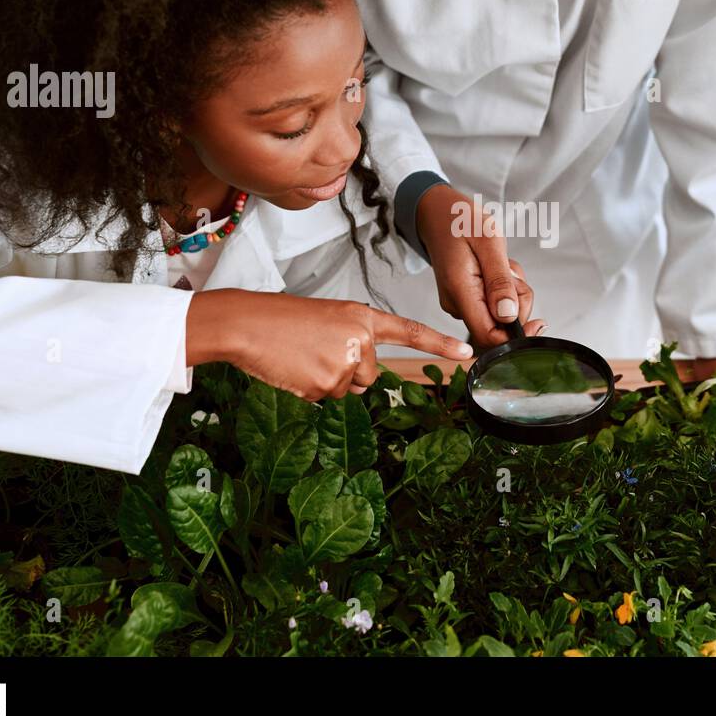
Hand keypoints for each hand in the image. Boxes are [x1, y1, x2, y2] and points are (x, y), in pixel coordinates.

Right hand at [191, 290, 472, 400]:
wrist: (248, 324)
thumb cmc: (281, 321)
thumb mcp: (328, 321)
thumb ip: (355, 342)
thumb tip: (365, 382)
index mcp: (362, 316)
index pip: (409, 331)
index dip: (439, 343)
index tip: (467, 353)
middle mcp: (361, 338)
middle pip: (370, 375)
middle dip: (345, 371)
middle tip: (314, 351)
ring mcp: (347, 362)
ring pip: (349, 389)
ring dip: (328, 381)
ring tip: (302, 358)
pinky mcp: (329, 383)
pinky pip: (328, 398)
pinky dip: (310, 390)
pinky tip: (295, 370)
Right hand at [415, 184, 537, 348]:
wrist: (439, 213)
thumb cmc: (461, 221)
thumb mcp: (489, 242)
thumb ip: (499, 280)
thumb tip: (508, 315)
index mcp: (459, 291)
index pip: (488, 336)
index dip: (515, 337)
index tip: (538, 321)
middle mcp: (457, 304)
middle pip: (500, 325)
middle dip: (518, 302)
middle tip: (511, 271)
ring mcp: (461, 303)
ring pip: (502, 313)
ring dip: (513, 290)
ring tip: (501, 263)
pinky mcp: (468, 299)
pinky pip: (497, 302)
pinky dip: (505, 286)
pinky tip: (497, 266)